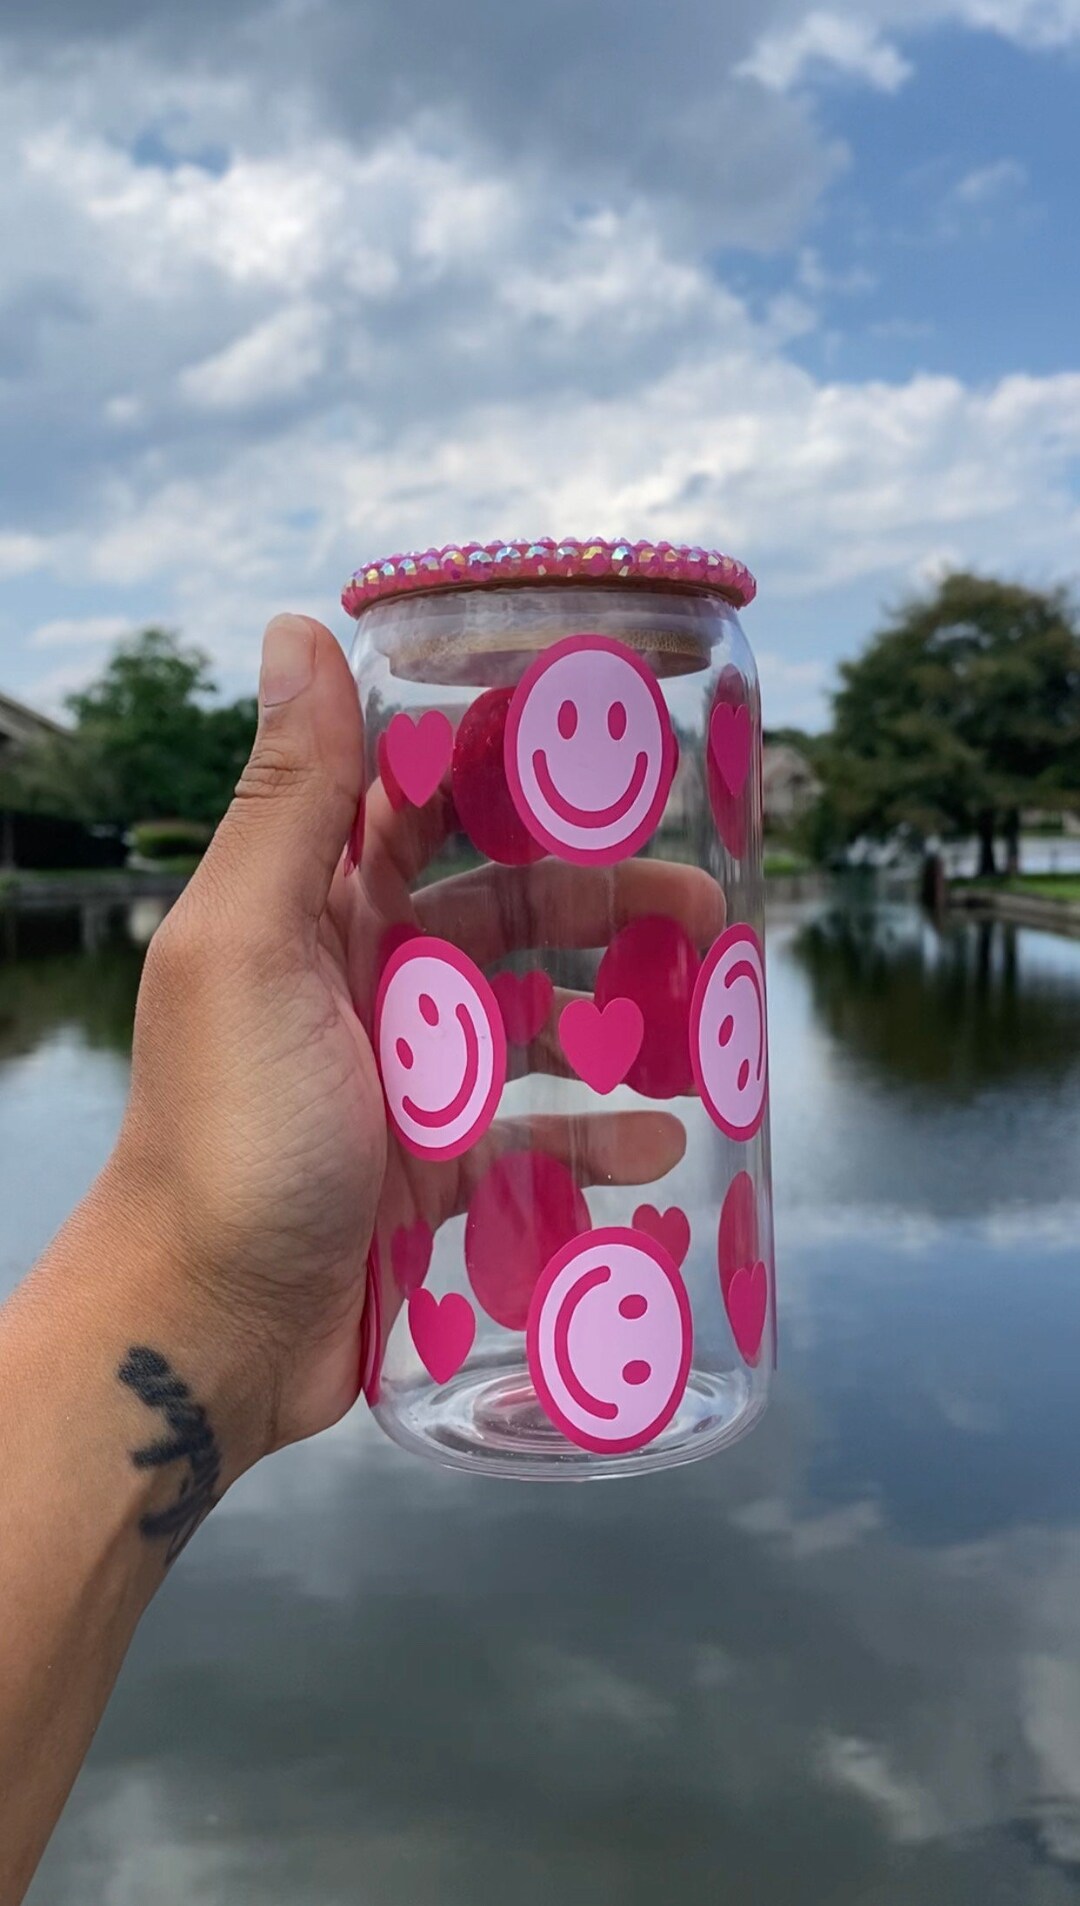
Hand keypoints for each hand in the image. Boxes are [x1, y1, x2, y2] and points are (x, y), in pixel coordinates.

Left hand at [106, 612, 724, 1479]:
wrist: (205, 1330)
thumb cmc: (226, 1133)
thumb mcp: (253, 949)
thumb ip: (291, 803)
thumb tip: (298, 628)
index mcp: (314, 911)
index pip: (422, 806)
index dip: (508, 768)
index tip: (608, 744)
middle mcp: (361, 983)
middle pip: (503, 913)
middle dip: (601, 899)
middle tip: (704, 902)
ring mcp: (405, 1083)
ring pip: (532, 1024)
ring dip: (617, 1016)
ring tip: (706, 1023)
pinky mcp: (435, 1177)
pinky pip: (535, 1140)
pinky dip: (596, 1138)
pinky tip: (658, 1145)